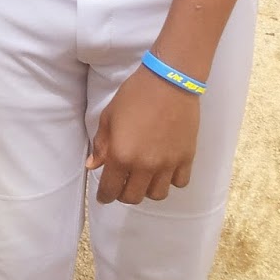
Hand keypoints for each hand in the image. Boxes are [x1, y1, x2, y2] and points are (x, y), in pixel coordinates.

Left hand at [86, 66, 199, 204]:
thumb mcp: (109, 117)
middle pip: (134, 197)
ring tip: (143, 177)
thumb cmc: (134, 95)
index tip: (103, 196)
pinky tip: (165, 170)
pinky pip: (179, 183)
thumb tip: (93, 166)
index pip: (111, 189)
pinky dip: (171, 181)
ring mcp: (168, 164)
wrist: (169, 82)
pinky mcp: (187, 158)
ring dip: (147, 190)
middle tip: (122, 183)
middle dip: (124, 194)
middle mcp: (145, 166)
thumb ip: (101, 145)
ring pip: (157, 195)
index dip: (105, 196)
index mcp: (122, 155)